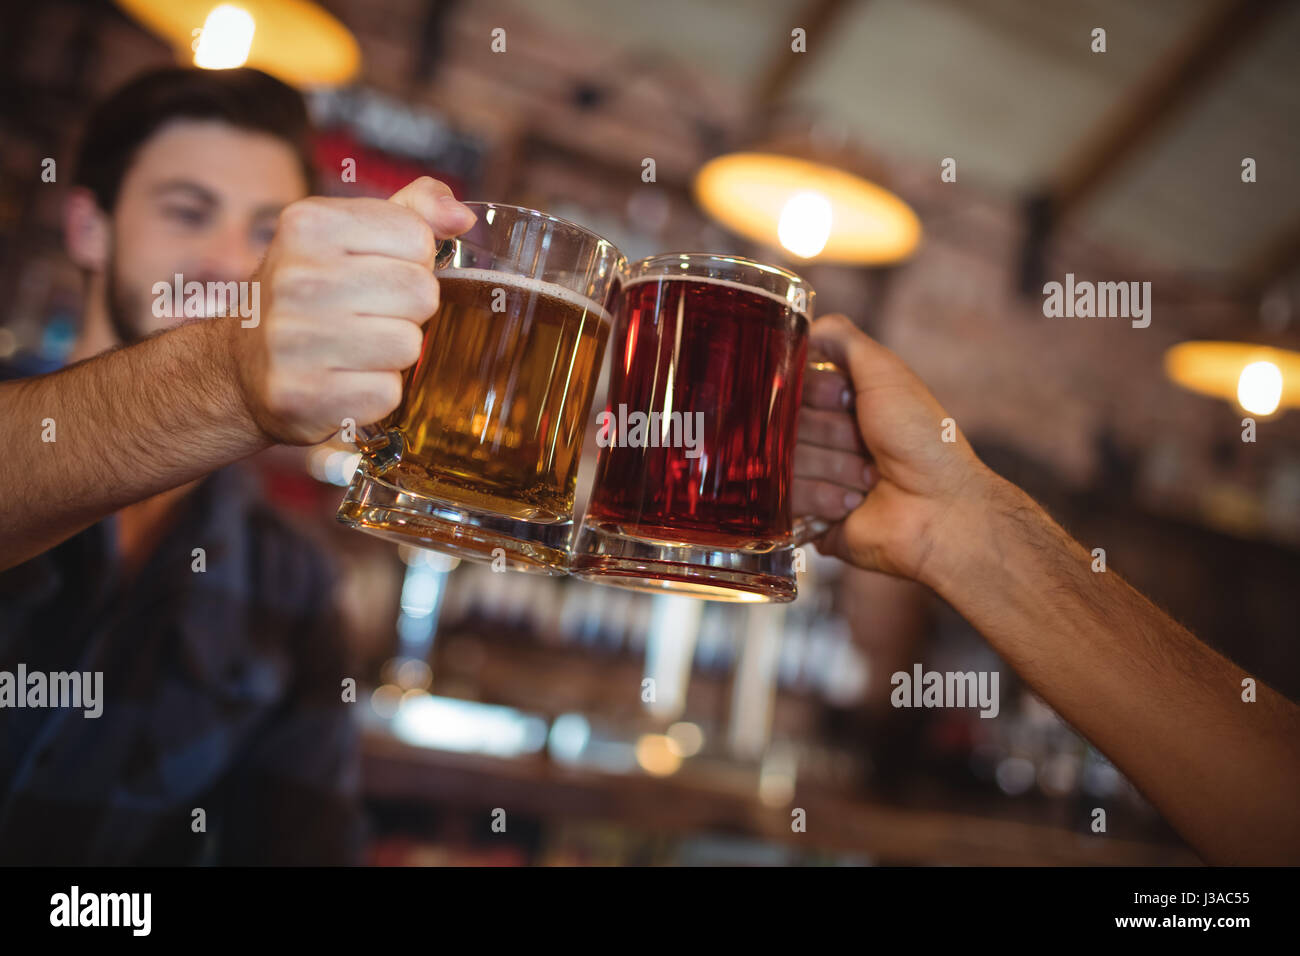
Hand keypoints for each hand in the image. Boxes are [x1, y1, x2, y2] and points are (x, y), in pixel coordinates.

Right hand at [229, 177, 476, 445]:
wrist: (242, 363)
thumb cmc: (311, 292)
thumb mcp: (349, 234)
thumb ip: (412, 211)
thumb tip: (461, 216)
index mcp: (308, 224)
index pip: (418, 238)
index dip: (412, 261)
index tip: (378, 272)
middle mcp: (295, 278)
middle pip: (421, 293)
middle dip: (408, 309)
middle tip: (369, 315)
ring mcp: (293, 340)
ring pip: (409, 345)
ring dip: (395, 353)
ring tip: (357, 348)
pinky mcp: (303, 395)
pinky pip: (388, 393)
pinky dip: (376, 393)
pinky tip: (345, 379)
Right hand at [793, 313, 993, 581]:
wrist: (941, 510)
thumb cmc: (922, 440)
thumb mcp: (887, 374)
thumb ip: (844, 340)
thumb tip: (809, 324)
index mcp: (841, 403)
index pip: (792, 385)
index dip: (816, 393)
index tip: (844, 399)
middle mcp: (824, 437)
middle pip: (784, 423)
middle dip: (827, 433)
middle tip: (863, 443)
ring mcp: (814, 476)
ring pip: (783, 461)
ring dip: (831, 467)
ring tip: (867, 477)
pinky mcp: (807, 515)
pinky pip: (784, 499)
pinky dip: (822, 498)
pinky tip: (853, 502)